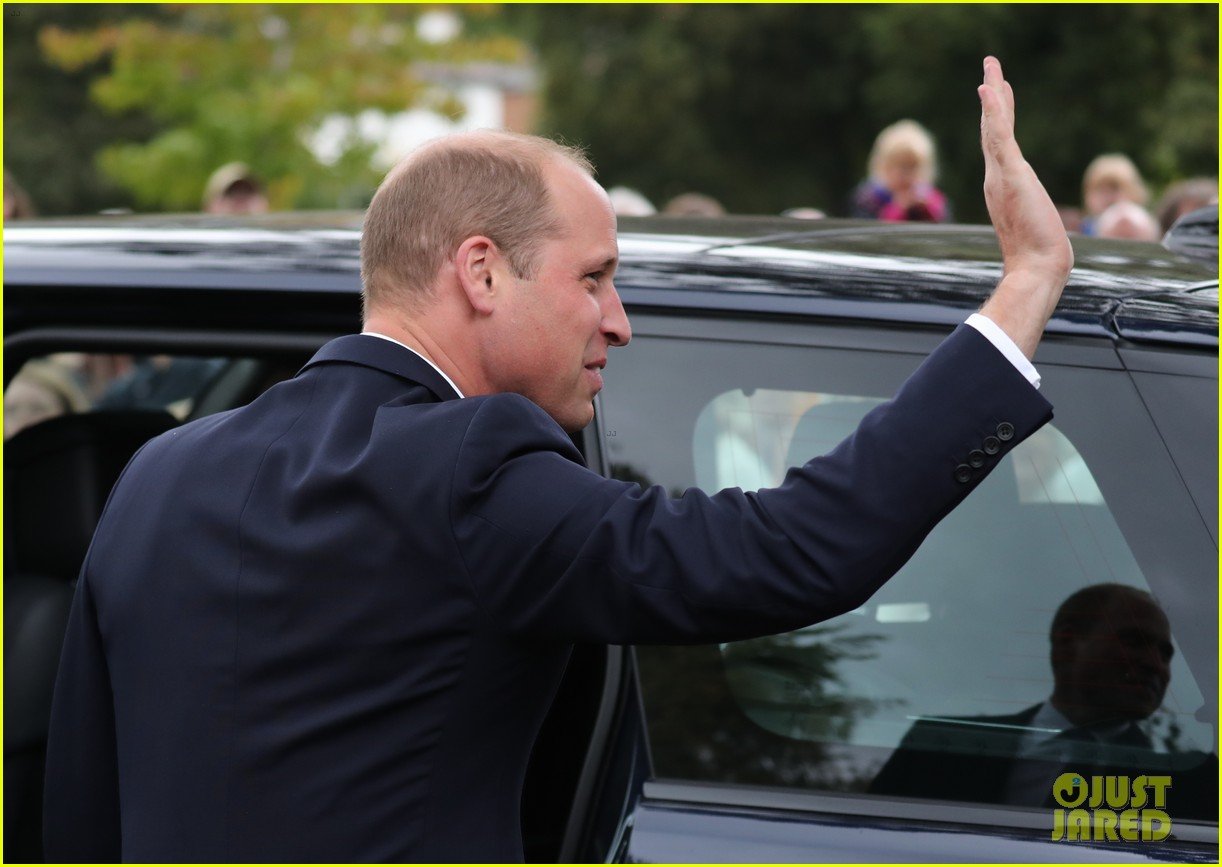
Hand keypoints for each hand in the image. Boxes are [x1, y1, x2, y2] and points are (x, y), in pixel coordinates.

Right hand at [976, 56, 1073, 358]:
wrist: (1036, 269)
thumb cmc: (1040, 260)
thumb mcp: (1039, 234)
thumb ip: (1036, 230)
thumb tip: (1044, 249)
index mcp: (1002, 188)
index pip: (1000, 145)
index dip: (998, 118)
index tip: (999, 94)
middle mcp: (997, 178)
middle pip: (992, 129)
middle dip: (993, 97)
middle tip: (990, 67)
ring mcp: (1000, 175)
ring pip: (994, 126)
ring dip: (993, 93)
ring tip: (991, 65)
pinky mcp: (1010, 174)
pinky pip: (999, 135)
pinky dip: (993, 111)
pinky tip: (989, 89)